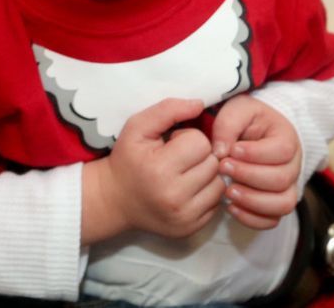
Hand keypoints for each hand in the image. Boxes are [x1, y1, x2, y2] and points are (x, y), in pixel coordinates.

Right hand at [82, 98, 223, 242]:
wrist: (114, 200)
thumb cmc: (127, 159)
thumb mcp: (137, 127)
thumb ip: (168, 110)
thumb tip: (200, 104)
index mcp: (160, 169)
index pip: (200, 142)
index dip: (186, 138)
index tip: (170, 144)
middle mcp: (174, 196)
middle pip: (213, 163)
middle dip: (198, 156)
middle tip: (178, 159)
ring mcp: (185, 217)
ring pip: (219, 184)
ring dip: (206, 175)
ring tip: (185, 173)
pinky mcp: (192, 229)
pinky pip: (216, 204)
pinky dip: (205, 193)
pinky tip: (188, 189)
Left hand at [211, 94, 300, 229]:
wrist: (256, 132)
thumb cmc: (248, 120)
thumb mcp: (238, 110)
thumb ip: (228, 125)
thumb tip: (220, 151)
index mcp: (287, 139)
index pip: (282, 151)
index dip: (256, 153)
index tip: (232, 150)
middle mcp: (293, 166)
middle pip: (281, 180)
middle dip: (249, 176)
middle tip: (224, 168)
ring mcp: (287, 188)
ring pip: (282, 204)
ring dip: (253, 201)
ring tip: (228, 191)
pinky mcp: (275, 204)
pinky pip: (272, 220)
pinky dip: (253, 219)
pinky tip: (231, 207)